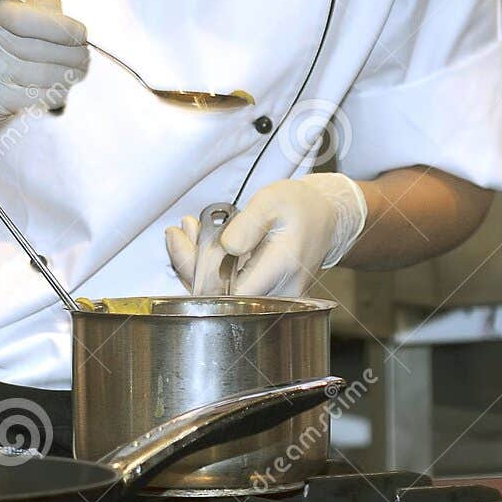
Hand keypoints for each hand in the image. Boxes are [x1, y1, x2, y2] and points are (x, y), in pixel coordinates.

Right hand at [0, 0, 89, 146]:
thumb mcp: (14, 12)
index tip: (82, 34)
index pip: (27, 19)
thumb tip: (70, 25)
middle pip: (40, 49)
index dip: (62, 28)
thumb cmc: (2, 40)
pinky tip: (62, 87)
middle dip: (72, 54)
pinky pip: (39, 97)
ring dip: (69, 74)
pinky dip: (58, 92)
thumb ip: (41, 8)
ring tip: (78, 71)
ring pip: (44, 74)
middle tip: (85, 57)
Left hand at [165, 174, 368, 296]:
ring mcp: (272, 301)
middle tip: (178, 233)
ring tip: (188, 231)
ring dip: (197, 267)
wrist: (324, 218)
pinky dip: (209, 270)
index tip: (186, 240)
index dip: (203, 274)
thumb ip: (248, 224)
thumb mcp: (273, 201)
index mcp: (283, 268)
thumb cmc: (300, 207)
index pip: (234, 294)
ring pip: (222, 298)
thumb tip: (226, 248)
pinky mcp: (263, 298)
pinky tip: (200, 242)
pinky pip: (230, 292)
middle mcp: (280, 294)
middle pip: (223, 299)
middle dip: (192, 266)